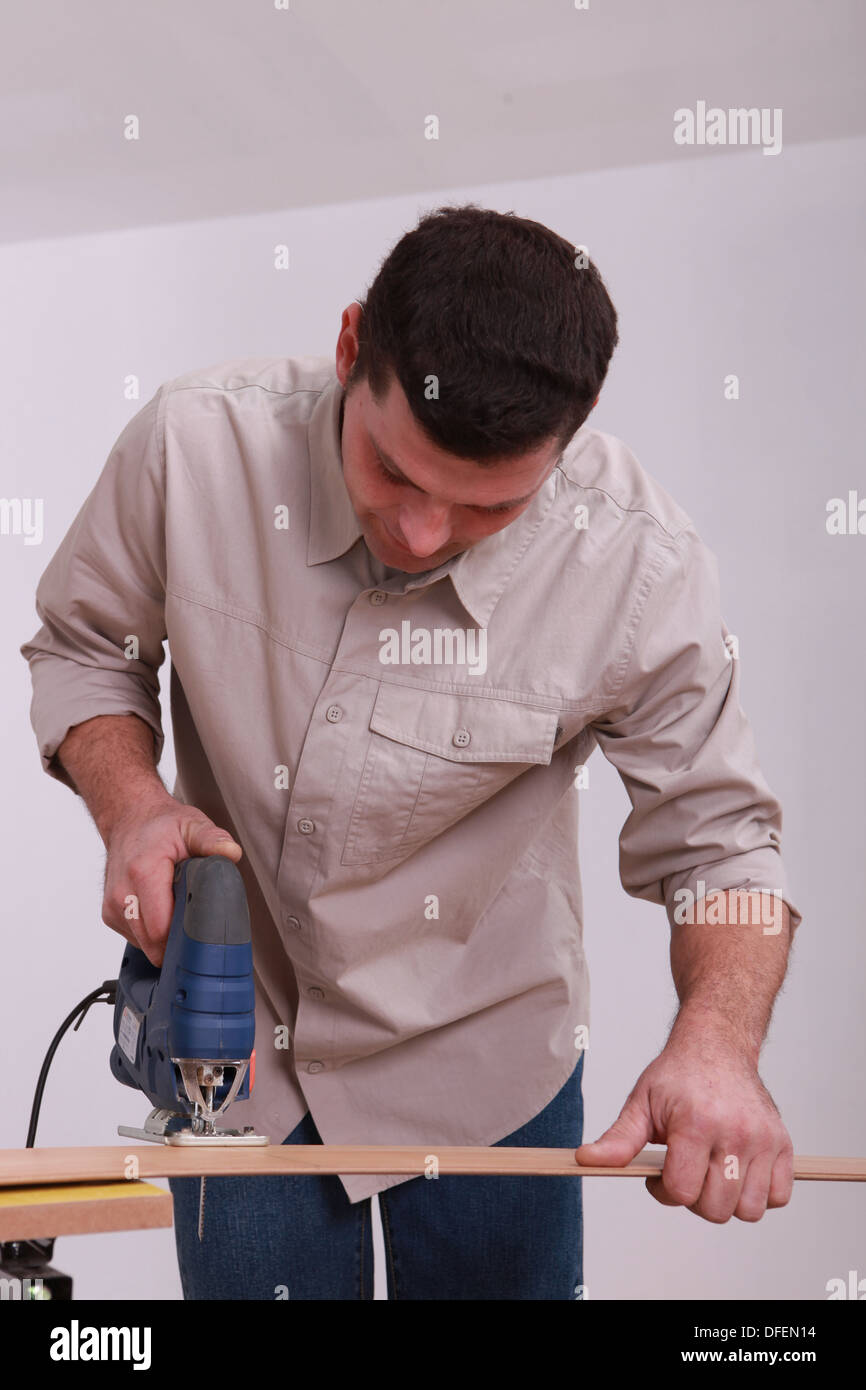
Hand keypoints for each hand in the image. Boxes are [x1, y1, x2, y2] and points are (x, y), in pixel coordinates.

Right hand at [101, 792, 242, 966]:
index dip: (186, 938)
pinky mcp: (110, 915)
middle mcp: (122, 893)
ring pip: (145, 945)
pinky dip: (152, 931)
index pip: (161, 929)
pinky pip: (137, 938)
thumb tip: (231, 852)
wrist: (129, 819)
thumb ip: (213, 840)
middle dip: (179, 940)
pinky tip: (161, 908)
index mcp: (143, 873)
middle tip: (196, 921)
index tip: (204, 934)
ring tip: (177, 907)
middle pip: (153, 943)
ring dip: (165, 936)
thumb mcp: (192, 825)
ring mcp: (113, 907)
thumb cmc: (160, 825)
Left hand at [573, 1034, 793, 1221]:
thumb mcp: (641, 1102)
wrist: (717, 1044)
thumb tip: (586, 1160)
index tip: (657, 1174)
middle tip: (685, 1171)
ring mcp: (764, 1139)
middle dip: (693, 1199)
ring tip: (711, 1173)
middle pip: (716, 1208)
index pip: (681, 1191)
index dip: (662, 1191)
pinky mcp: (783, 1143)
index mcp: (696, 1123)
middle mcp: (736, 1133)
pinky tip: (737, 1173)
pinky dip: (760, 1195)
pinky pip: (779, 1197)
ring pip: (749, 1210)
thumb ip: (619, 1139)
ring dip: (726, 1202)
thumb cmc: (678, 1075)